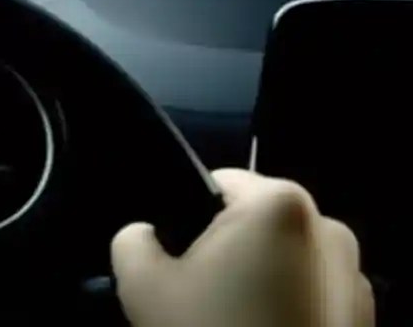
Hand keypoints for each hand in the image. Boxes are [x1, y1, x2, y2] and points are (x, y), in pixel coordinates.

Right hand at [112, 168, 372, 326]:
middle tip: (193, 297)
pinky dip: (283, 308)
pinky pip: (309, 296)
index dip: (184, 217)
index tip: (173, 261)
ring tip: (225, 321)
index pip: (217, 182)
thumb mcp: (141, 283)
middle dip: (222, 252)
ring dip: (256, 281)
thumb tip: (146, 235)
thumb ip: (132, 238)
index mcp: (279, 204)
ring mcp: (355, 278)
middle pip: (253, 223)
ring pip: (283, 261)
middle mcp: (329, 230)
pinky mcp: (363, 320)